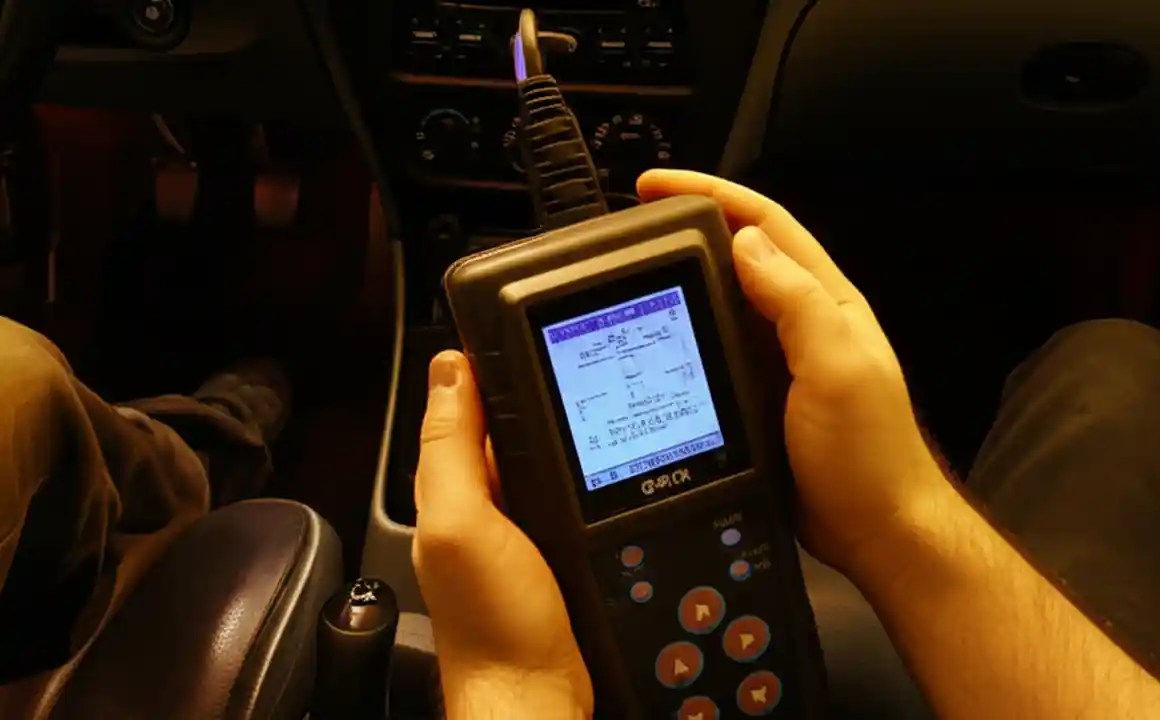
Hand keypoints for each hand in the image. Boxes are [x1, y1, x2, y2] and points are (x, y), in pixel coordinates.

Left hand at [412, 351, 591, 718]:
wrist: (537, 696)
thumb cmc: (495, 625)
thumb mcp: (462, 524)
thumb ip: (450, 450)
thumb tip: (450, 368)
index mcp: (449, 488)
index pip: (464, 404)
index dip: (490, 364)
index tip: (529, 326)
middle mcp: (480, 503)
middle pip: (509, 428)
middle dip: (538, 395)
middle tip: (583, 352)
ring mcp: (520, 528)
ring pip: (544, 459)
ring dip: (570, 431)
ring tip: (604, 391)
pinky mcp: (556, 549)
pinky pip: (570, 492)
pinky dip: (589, 471)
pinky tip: (613, 460)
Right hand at [638, 170, 944, 575]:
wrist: (874, 531)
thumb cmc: (868, 455)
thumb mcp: (836, 368)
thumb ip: (797, 303)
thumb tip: (746, 243)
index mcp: (826, 302)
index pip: (765, 225)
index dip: (711, 194)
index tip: (654, 187)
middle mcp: (802, 322)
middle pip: (739, 256)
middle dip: (688, 230)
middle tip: (631, 228)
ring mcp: (779, 361)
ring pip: (722, 303)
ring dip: (682, 283)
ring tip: (631, 277)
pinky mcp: (759, 399)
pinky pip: (714, 352)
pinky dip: (684, 337)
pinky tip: (656, 344)